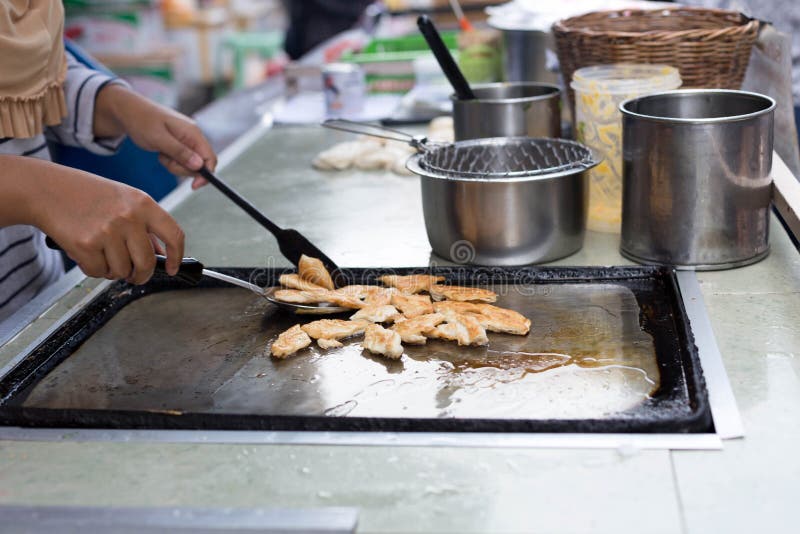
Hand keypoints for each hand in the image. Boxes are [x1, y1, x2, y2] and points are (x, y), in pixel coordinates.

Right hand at [8, 158, 186, 283]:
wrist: (46, 189)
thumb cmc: (86, 195)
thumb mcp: (124, 200)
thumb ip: (144, 225)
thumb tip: (161, 254)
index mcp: (143, 203)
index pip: (174, 235)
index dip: (177, 257)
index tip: (173, 269)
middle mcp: (128, 217)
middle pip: (148, 262)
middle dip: (141, 275)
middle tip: (134, 276)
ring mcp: (107, 231)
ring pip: (122, 271)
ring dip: (113, 270)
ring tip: (102, 254)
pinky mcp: (86, 245)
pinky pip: (98, 272)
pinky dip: (93, 269)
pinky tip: (86, 253)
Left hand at [94, 85, 216, 188]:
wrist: (128, 111)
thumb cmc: (142, 121)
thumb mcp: (159, 138)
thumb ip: (180, 152)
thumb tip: (200, 166)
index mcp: (193, 132)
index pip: (210, 158)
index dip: (206, 174)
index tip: (193, 186)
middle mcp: (193, 136)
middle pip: (200, 164)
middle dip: (183, 168)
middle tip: (165, 160)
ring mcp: (187, 140)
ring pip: (189, 164)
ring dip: (174, 165)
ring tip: (161, 153)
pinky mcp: (180, 144)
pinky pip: (181, 160)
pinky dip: (171, 161)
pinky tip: (161, 152)